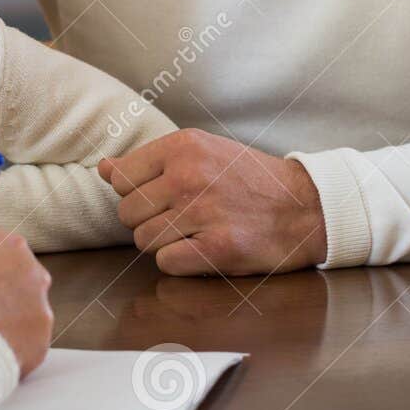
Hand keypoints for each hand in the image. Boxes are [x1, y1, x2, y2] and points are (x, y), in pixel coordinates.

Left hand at [98, 128, 327, 275]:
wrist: (306, 206)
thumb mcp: (202, 152)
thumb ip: (149, 161)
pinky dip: (180, 262)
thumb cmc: (250, 179)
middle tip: (181, 218)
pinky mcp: (217, 248)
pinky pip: (166, 262)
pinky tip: (203, 249)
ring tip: (194, 232)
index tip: (160, 196)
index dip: (135, 193)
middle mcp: (188, 176)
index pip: (120, 178)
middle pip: (127, 213)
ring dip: (163, 243)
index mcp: (182, 147)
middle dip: (147, 220)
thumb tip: (103, 169)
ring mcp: (202, 212)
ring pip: (143, 240)